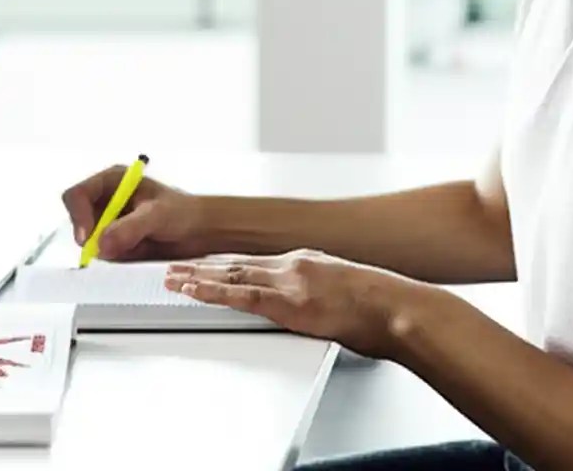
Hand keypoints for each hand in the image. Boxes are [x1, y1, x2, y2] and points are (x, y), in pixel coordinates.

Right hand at [61, 166, 213, 261]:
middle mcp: (105, 200)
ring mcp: (108, 222)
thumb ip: (129, 228)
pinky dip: (114, 258)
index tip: (88, 239)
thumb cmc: (183, 212)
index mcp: (111, 181)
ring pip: (89, 241)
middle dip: (91, 237)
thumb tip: (101, 244)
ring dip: (105, 249)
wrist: (201, 231)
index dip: (78, 216)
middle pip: (78, 220)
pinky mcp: (114, 242)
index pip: (77, 195)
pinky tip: (137, 252)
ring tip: (135, 247)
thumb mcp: (157, 216)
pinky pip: (101, 254)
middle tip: (111, 250)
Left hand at [164, 249, 425, 358]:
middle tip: (175, 268)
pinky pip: (241, 296)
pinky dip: (212, 293)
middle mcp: (293, 265)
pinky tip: (193, 292)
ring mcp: (289, 281)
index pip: (255, 261)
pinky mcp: (288, 303)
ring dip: (198, 278)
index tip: (203, 264)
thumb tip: (312, 306)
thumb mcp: (346, 292)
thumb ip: (321, 294)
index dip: (225, 264)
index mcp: (306, 262)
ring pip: (231, 276)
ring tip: (172, 279)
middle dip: (203, 267)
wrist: (399, 310)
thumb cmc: (382, 308)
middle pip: (236, 265)